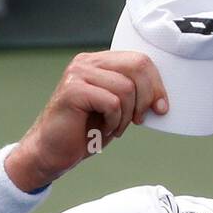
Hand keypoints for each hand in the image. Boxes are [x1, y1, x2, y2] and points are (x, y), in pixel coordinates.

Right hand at [5, 50, 168, 190]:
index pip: (140, 60)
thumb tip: (160, 99)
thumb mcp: (116, 111)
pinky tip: (103, 130)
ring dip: (127, 116)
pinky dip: (114, 122)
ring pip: (126, 88)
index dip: (156, 84)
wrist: (51, 152)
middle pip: (137, 66)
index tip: (161, 108)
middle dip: (146, 98)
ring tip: (114, 128)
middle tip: (138, 120)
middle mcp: (87, 62)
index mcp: (99, 63)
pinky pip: (112, 102)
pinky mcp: (73, 90)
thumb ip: (134, 97)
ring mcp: (78, 73)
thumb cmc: (83, 134)